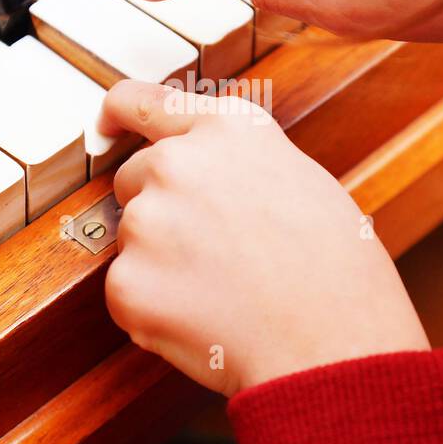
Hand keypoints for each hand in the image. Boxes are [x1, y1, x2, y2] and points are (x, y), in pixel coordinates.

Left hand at [98, 80, 429, 396]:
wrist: (332, 342)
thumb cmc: (335, 271)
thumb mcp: (300, 181)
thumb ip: (239, 164)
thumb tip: (211, 178)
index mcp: (226, 130)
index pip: (144, 101)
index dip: (119, 113)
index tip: (107, 125)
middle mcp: (177, 162)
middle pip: (134, 179)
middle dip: (161, 211)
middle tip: (215, 254)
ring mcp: (146, 221)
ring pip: (133, 241)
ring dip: (161, 265)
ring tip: (226, 293)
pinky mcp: (127, 282)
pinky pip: (128, 295)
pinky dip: (155, 312)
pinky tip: (207, 321)